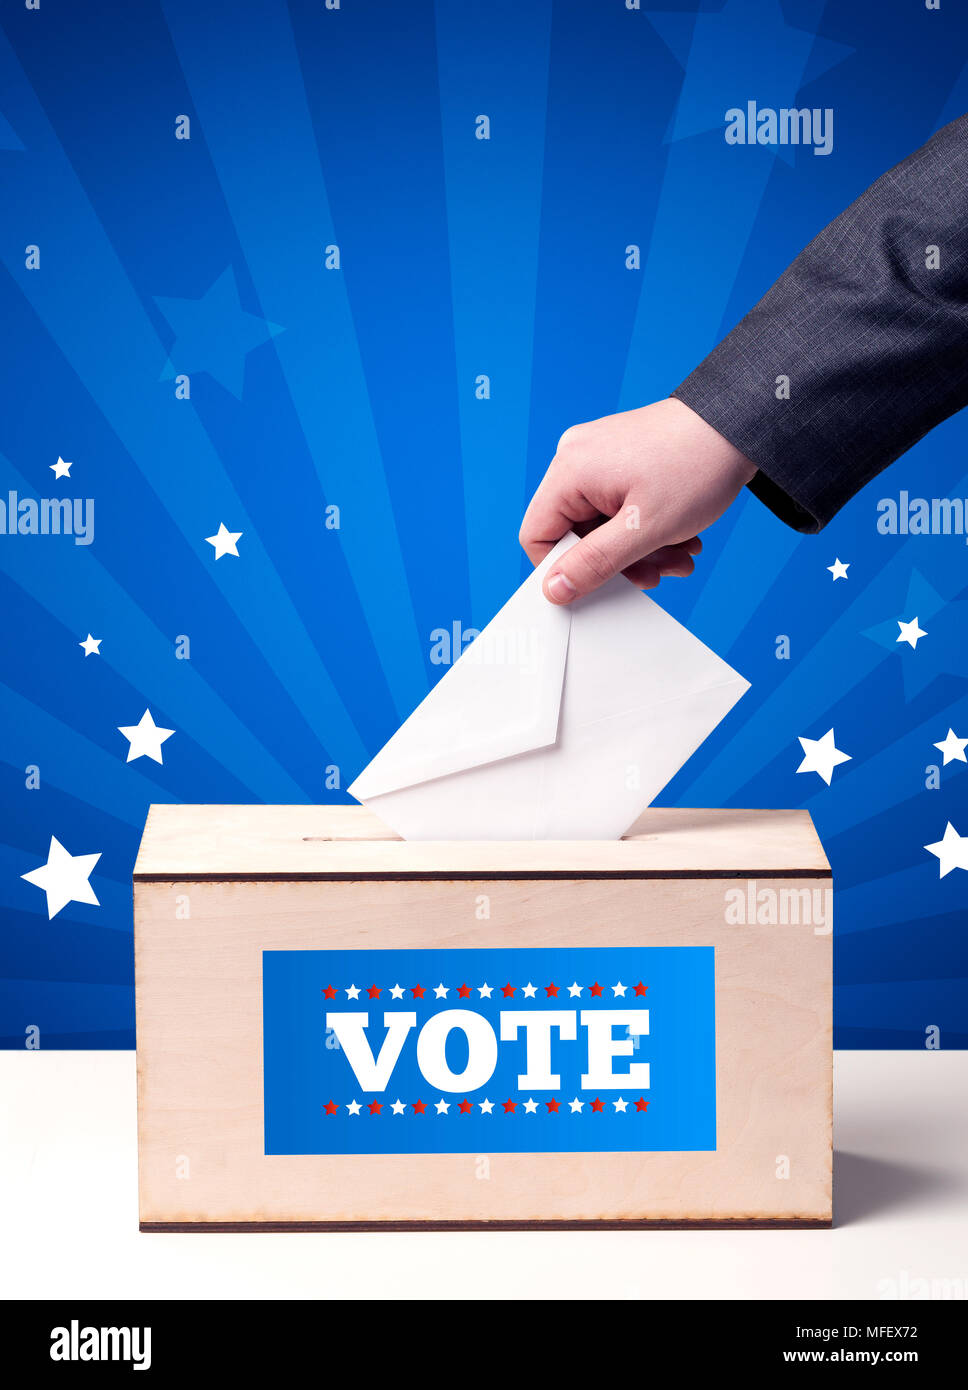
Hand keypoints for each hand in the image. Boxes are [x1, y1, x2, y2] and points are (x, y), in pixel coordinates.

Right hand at [519, 398, 757, 603]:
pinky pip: (619, 506)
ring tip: (679, 555)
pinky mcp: (621, 458)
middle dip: (617, 561)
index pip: (537, 534)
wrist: (740, 424)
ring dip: (640, 549)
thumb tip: (554, 590)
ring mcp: (600, 455)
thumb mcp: (644, 530)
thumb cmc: (697, 466)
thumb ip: (594, 563)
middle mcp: (577, 457)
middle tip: (656, 574)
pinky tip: (680, 537)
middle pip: (575, 532)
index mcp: (571, 469)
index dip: (563, 569)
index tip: (598, 586)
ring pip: (602, 524)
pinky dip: (647, 528)